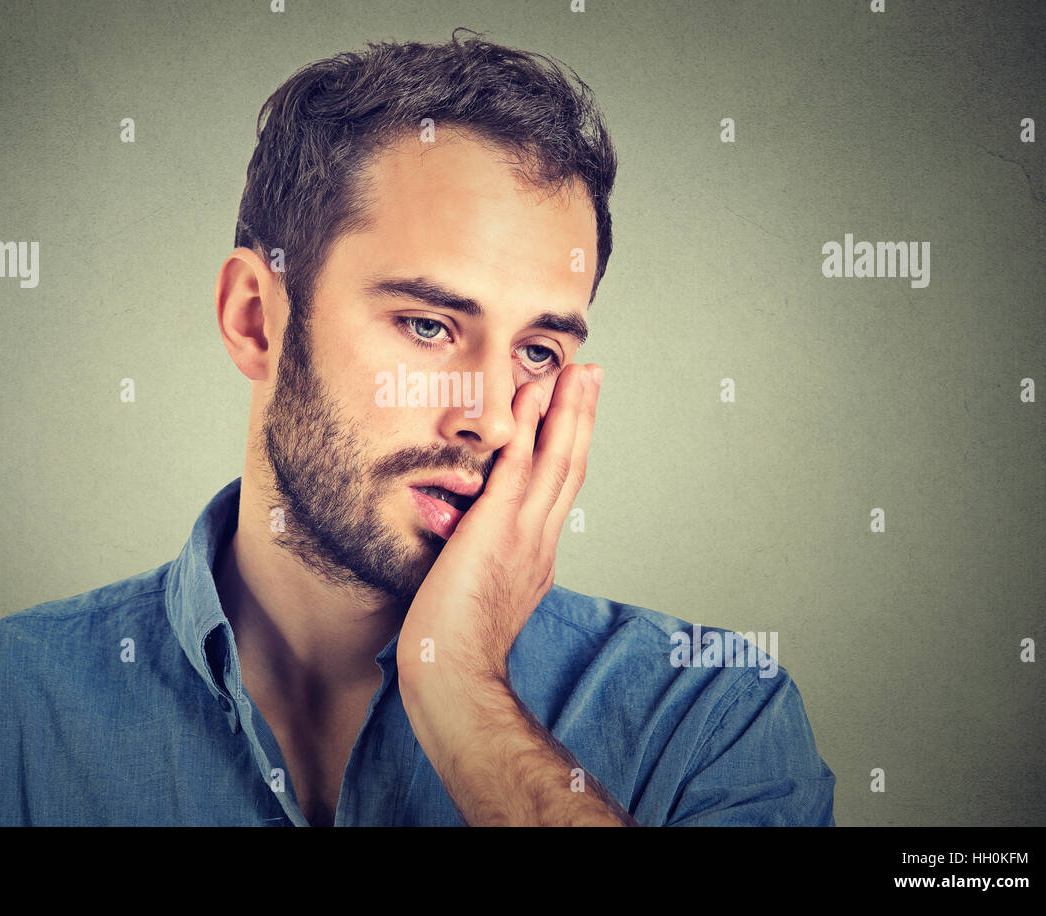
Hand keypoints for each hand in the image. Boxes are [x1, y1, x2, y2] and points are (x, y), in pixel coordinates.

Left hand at [397, 362, 602, 687]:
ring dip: (567, 410)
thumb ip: (480, 563)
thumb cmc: (455, 648)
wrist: (455, 675)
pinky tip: (532, 395)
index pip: (560, 491)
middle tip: (590, 375)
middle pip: (571, 466)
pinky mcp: (497, 529)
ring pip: (556, 459)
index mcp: (536, 557)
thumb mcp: (478, 596)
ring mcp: (523, 534)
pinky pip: (518, 467)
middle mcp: (539, 540)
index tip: (575, 413)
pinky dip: (529, 428)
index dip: (571, 447)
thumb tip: (465, 542)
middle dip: (581, 417)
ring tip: (576, 371)